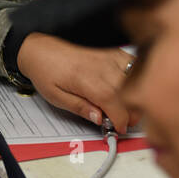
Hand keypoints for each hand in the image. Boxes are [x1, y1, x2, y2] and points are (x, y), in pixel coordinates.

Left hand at [16, 32, 136, 132]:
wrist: (42, 49)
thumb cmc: (46, 71)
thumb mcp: (57, 97)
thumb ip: (80, 108)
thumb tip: (99, 119)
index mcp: (87, 80)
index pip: (114, 103)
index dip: (121, 119)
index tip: (120, 128)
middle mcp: (102, 67)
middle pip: (128, 93)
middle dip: (130, 112)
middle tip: (122, 121)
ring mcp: (109, 57)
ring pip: (135, 79)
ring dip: (135, 96)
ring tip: (126, 107)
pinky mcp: (112, 52)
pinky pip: (133, 64)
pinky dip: (136, 77)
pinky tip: (129, 87)